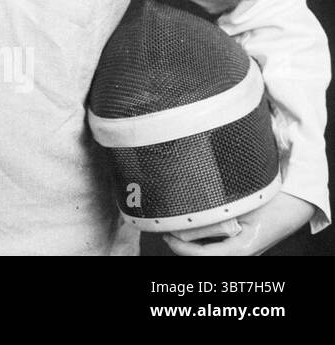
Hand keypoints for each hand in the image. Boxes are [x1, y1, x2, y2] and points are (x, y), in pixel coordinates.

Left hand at [163, 192, 315, 255]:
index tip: (166, 235)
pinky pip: (218, 248)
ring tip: (176, 228)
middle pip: (204, 257)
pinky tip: (194, 228)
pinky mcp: (243, 245)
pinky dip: (203, 240)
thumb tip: (185, 228)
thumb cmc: (270, 204)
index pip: (202, 256)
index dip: (180, 248)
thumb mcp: (239, 210)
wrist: (294, 204)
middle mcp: (243, 255)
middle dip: (183, 247)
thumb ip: (212, 221)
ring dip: (192, 244)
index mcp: (242, 249)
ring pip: (210, 253)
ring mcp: (243, 251)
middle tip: (166, 231)